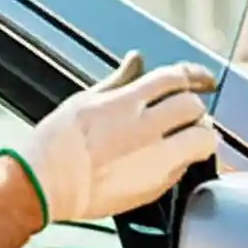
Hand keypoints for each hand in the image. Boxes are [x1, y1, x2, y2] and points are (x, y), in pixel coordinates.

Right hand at [17, 52, 219, 224]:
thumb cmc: (54, 145)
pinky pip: (186, 168)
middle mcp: (143, 128)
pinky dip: (183, 160)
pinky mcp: (156, 186)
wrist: (44, 185)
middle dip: (193, 108)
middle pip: (193, 107)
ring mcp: (154, 158)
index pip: (173, 79)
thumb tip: (137, 61)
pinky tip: (164, 160)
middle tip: (185, 114)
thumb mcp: (83, 102)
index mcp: (123, 103)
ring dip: (199, 135)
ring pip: (203, 140)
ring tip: (185, 138)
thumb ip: (118, 81)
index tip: (202, 80)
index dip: (193, 75)